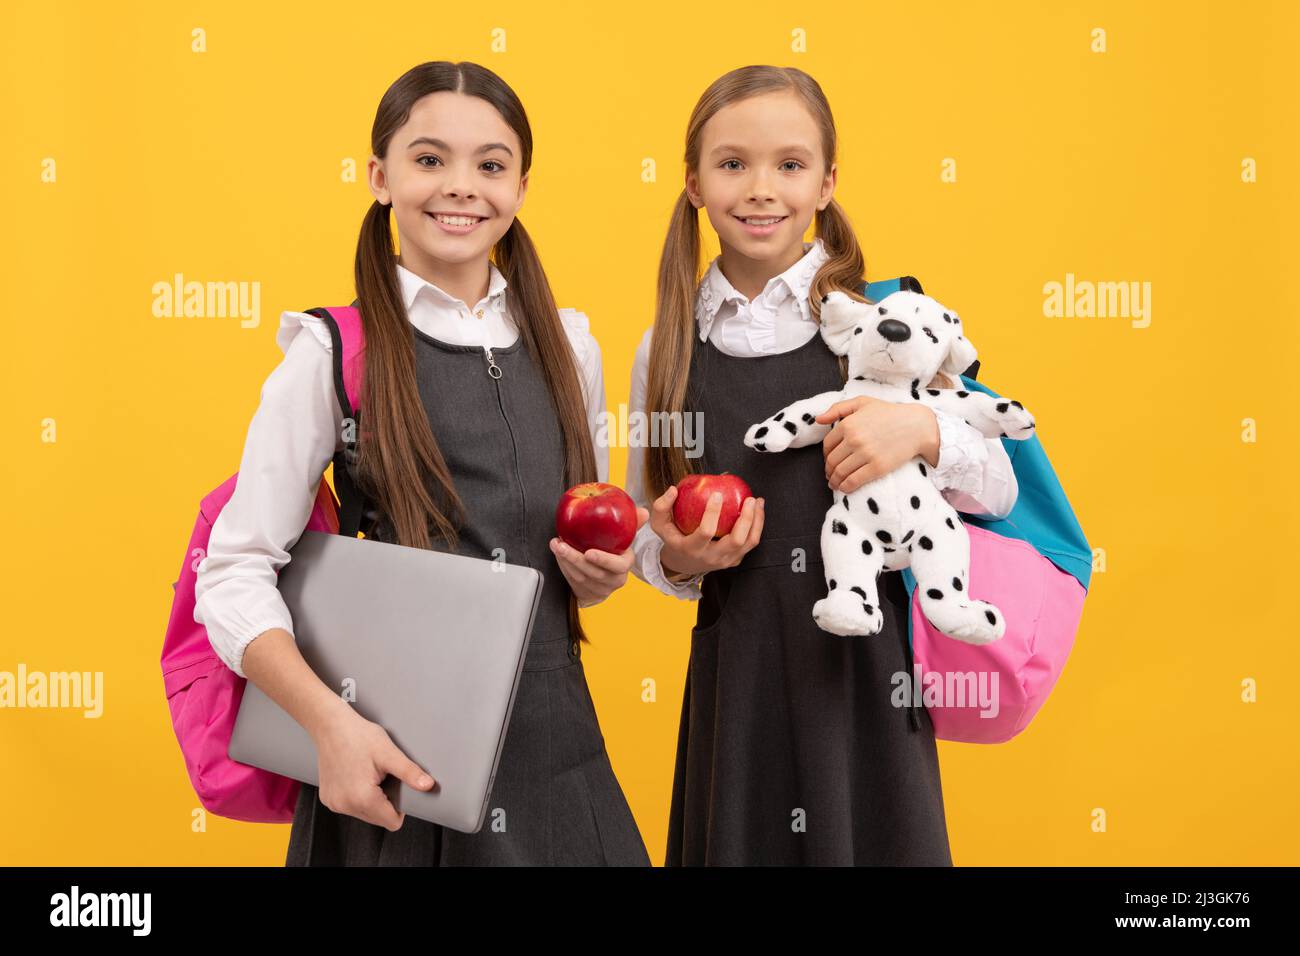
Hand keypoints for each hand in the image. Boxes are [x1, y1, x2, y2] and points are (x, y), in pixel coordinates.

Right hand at [311, 700, 435, 830]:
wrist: (330, 725)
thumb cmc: (358, 736)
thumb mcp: (389, 753)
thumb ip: (409, 773)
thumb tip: (428, 785)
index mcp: (362, 798)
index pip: (392, 822)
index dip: (401, 807)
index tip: (398, 787)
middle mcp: (345, 805)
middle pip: (378, 819)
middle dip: (385, 801)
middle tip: (382, 776)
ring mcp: (334, 803)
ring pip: (365, 814)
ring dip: (371, 799)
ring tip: (368, 774)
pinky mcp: (328, 799)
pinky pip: (350, 806)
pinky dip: (357, 796)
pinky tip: (356, 776)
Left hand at [549, 507, 649, 606]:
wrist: (608, 573)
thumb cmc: (615, 550)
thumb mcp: (625, 537)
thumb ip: (632, 522)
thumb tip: (643, 512)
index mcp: (625, 564)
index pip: (618, 566)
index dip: (604, 560)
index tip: (589, 552)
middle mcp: (615, 579)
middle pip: (595, 573)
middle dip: (575, 558)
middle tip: (562, 545)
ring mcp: (601, 589)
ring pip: (581, 577)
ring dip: (566, 561)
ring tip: (556, 546)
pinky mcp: (588, 593)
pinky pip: (573, 581)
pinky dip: (564, 567)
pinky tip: (558, 555)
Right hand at [649, 485, 764, 576]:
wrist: (682, 564)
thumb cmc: (673, 539)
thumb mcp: (660, 525)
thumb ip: (661, 507)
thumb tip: (673, 490)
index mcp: (692, 549)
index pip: (705, 532)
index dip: (712, 513)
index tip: (717, 494)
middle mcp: (711, 557)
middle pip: (736, 541)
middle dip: (746, 519)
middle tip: (748, 499)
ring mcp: (725, 560)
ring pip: (749, 542)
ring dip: (757, 521)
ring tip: (757, 501)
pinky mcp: (735, 560)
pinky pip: (750, 543)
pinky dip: (757, 526)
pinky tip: (757, 510)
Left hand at [816, 396, 936, 492]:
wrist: (916, 425)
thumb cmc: (889, 413)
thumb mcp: (863, 403)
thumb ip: (838, 409)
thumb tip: (818, 419)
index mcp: (848, 424)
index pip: (827, 445)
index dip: (826, 455)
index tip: (829, 460)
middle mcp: (854, 439)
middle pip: (832, 461)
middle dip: (828, 470)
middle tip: (830, 475)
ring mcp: (865, 454)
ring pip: (840, 472)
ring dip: (834, 481)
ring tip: (834, 483)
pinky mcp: (877, 467)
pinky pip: (854, 481)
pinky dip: (845, 487)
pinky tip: (844, 488)